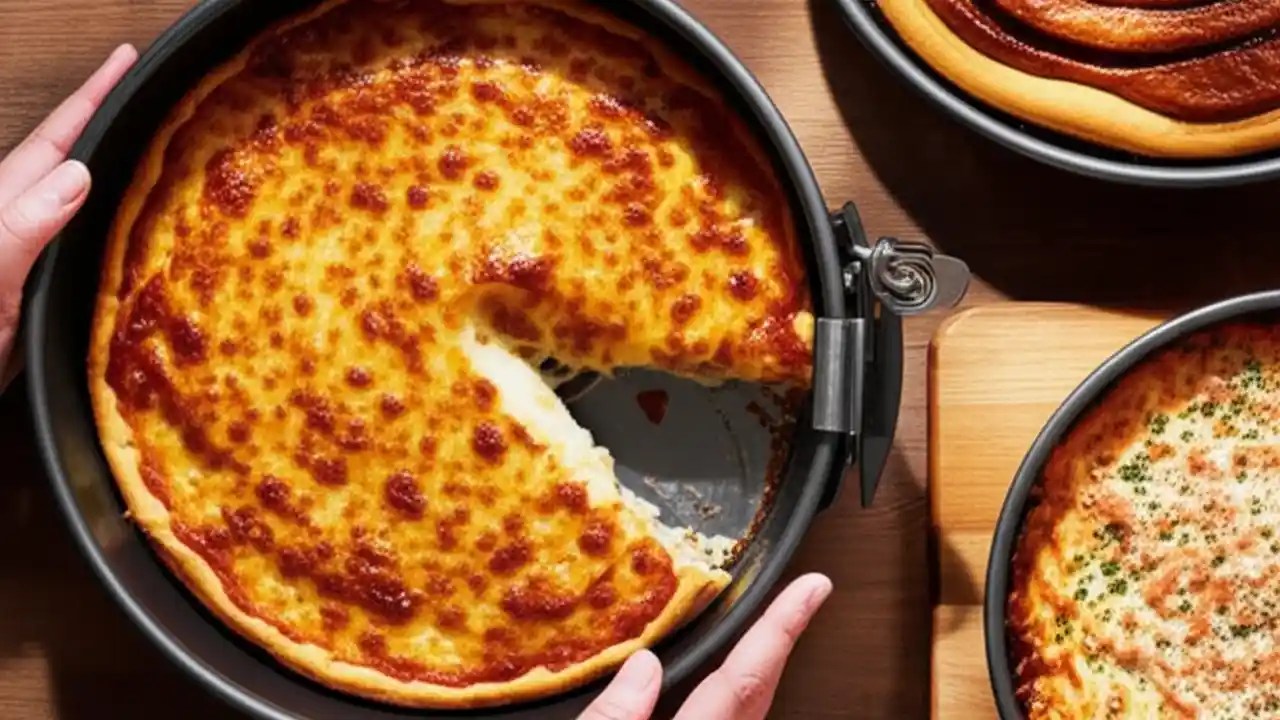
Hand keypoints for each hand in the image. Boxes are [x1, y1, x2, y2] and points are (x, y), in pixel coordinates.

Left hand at [0, 43, 137, 388]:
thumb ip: (22, 226)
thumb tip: (78, 173)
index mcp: (2, 209)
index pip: (55, 140)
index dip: (92, 98)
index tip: (125, 58)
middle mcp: (14, 224)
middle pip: (64, 158)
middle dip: (102, 120)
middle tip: (141, 89)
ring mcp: (24, 256)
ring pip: (73, 196)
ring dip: (108, 166)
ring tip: (142, 143)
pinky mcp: (33, 289)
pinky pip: (80, 237)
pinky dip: (108, 219)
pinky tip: (125, 225)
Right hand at [580, 573, 832, 719]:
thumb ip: (616, 717)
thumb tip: (643, 665)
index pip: (746, 678)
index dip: (781, 627)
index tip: (812, 588)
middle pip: (757, 691)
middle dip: (777, 643)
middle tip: (798, 598)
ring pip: (745, 709)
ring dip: (751, 669)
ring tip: (760, 629)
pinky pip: (724, 719)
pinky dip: (725, 693)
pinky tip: (706, 682)